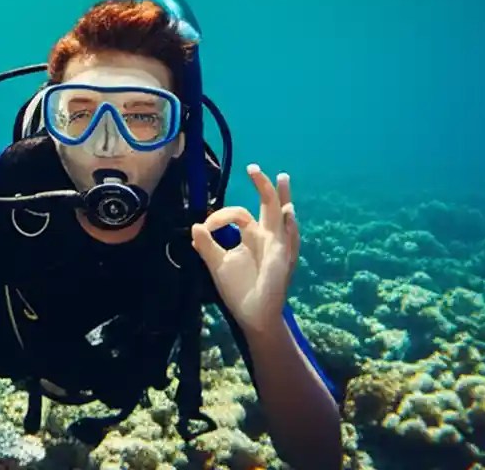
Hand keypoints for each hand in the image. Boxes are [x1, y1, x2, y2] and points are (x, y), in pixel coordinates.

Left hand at [191, 164, 300, 335]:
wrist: (252, 315)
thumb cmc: (238, 289)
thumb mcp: (217, 264)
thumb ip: (206, 245)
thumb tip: (195, 226)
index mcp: (251, 235)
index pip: (238, 213)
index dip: (220, 216)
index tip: (205, 227)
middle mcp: (267, 236)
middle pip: (268, 204)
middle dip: (263, 185)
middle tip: (253, 167)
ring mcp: (277, 246)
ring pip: (282, 216)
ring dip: (282, 197)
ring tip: (281, 177)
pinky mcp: (282, 259)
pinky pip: (289, 240)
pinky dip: (289, 226)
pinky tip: (288, 213)